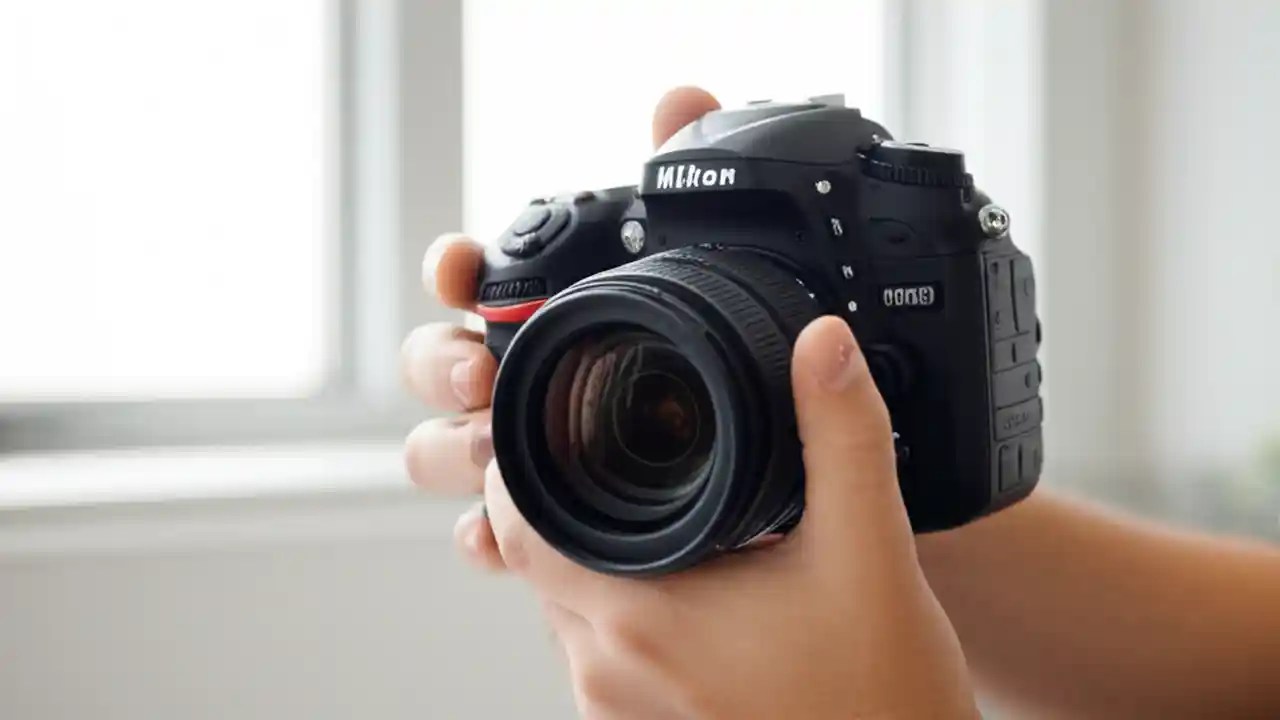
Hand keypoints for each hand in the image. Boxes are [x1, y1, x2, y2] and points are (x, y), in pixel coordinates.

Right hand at [402, 86, 723, 570]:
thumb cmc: (733, 381)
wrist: (775, 506)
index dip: (454, 271)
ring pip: (438, 449)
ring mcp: (525, 457)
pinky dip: (477, 535)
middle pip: (434, 365)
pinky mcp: (543, 531)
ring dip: (448, 447)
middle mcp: (525, 383)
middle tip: (477, 376)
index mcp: (556, 318)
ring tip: (494, 455)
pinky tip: (499, 539)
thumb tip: (676, 99)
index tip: (459, 270)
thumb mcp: (720, 286)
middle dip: (438, 363)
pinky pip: (484, 536)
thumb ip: (687, 183)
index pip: (476, 284)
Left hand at [404, 86, 978, 718]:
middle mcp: (609, 673)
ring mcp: (619, 715)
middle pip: (541, 564)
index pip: (518, 528)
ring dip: (601, 563)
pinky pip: (604, 658)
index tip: (553, 426)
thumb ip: (841, 437)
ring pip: (571, 613)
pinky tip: (693, 595)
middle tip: (623, 462)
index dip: (518, 468)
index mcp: (642, 618)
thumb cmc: (882, 698)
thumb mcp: (869, 553)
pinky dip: (630, 615)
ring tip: (667, 523)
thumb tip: (822, 344)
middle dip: (570, 506)